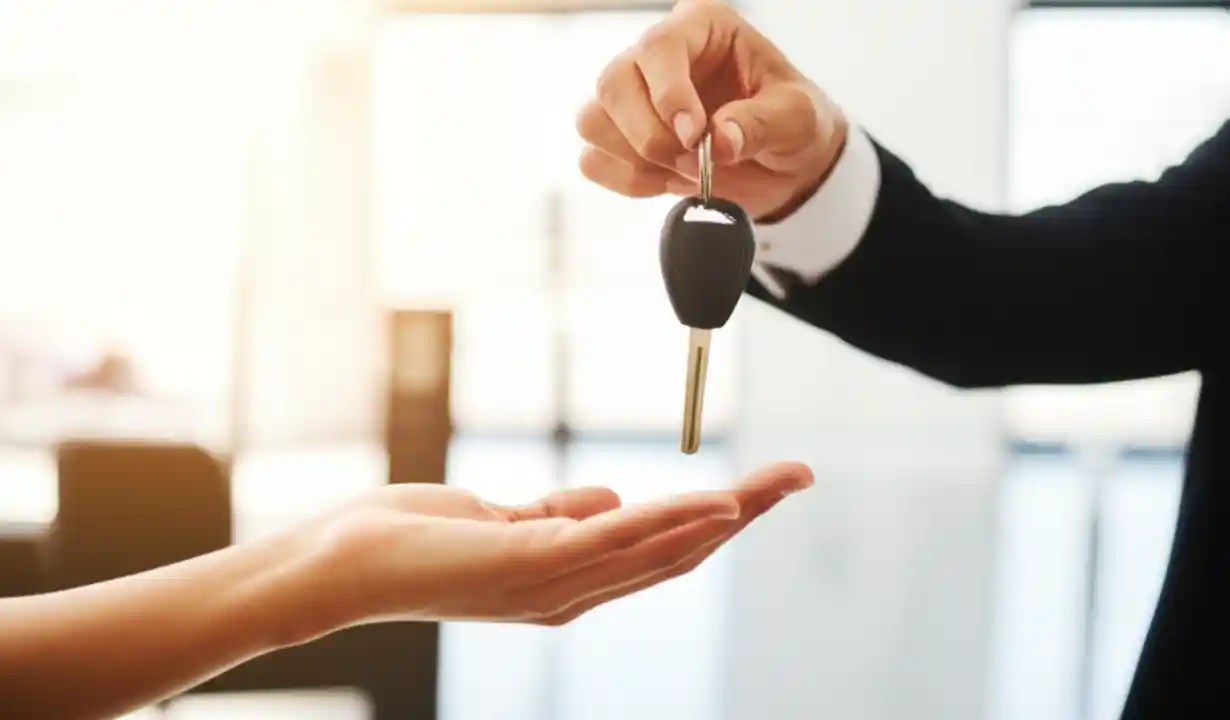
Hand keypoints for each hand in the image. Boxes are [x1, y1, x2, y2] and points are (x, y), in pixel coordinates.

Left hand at [288, 462, 812, 637]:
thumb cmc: (413, 542)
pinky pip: (616, 540)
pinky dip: (673, 520)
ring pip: (662, 549)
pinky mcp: (530, 562)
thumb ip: (557, 514)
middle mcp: (573, 595)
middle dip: (745, 515)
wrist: (340, 566)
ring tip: (777, 484)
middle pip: (679, 553)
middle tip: (798, 477)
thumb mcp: (502, 522)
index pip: (661, 552)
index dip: (718, 524)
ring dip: (727, 514)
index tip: (763, 491)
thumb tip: (609, 497)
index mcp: (570, 583)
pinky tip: (714, 501)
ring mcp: (555, 585)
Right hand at [577, 0, 847, 218]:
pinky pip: (594, 161)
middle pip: (613, 83)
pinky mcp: (620, 140)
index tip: (695, 136)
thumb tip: (719, 142)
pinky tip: (667, 181)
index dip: (668, 93)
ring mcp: (632, 98)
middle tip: (694, 161)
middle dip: (650, 134)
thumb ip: (763, 123)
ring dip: (636, 157)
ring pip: (593, 121)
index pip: (658, 46)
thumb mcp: (798, 118)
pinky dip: (628, 180)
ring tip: (685, 169)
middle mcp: (656, 56)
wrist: (784, 164)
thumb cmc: (793, 122)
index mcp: (701, 27)